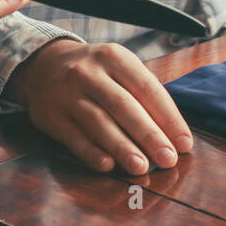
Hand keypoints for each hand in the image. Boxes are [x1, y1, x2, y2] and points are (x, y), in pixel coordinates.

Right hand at [5, 39, 192, 173]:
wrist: (42, 64)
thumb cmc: (96, 73)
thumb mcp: (119, 68)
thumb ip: (144, 96)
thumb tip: (173, 137)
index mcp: (114, 58)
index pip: (148, 89)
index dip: (169, 118)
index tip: (184, 144)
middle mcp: (89, 73)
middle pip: (124, 107)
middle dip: (149, 136)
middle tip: (168, 160)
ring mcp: (66, 94)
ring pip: (99, 123)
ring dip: (122, 148)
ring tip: (141, 167)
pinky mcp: (49, 116)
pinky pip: (73, 137)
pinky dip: (91, 153)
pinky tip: (108, 165)